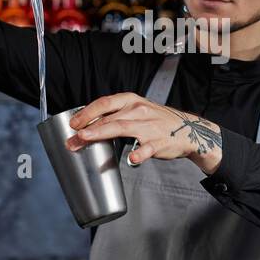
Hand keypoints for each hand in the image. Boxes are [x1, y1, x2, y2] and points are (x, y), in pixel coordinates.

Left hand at [66, 93, 224, 174]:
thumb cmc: (155, 120)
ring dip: (101, 133)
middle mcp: (139, 110)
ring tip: (86, 139)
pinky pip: (148, 148)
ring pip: (122, 128)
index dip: (87, 113)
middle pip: (109, 118)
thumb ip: (114, 115)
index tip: (73, 123)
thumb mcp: (136, 110)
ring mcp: (149, 126)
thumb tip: (87, 125)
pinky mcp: (160, 142)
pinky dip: (140, 153)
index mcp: (131, 100)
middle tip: (72, 139)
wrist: (187, 129)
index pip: (104, 103)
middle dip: (87, 128)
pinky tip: (132, 159)